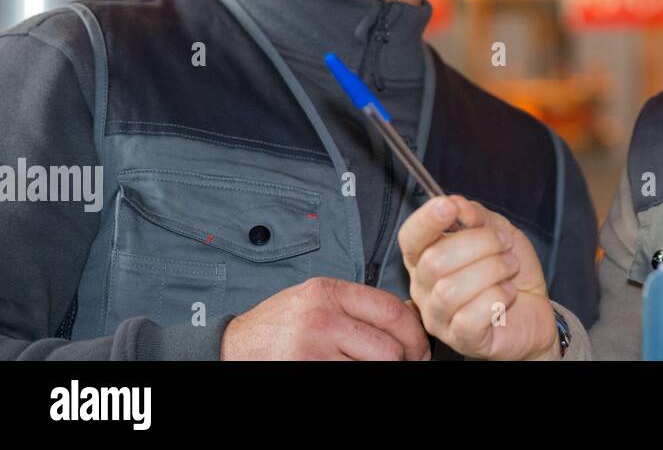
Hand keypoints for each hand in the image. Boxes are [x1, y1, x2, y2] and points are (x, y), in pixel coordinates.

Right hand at [220, 276, 430, 359]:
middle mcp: (321, 319)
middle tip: (403, 365)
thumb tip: (408, 318)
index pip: (393, 311)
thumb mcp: (317, 300)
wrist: (231, 348)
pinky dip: (358, 379)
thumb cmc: (279, 325)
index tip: (419, 349)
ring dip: (382, 373)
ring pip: (375, 370)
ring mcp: (311, 351)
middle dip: (403, 362)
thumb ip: (358, 305)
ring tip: (374, 369)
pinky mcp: (304, 373)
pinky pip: (350, 381)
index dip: (415, 335)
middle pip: (389, 349)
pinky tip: (351, 373)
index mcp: (329, 292)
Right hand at [399, 194, 560, 359]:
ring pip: (450, 289)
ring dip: (492, 270)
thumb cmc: (511, 272)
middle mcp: (424, 289)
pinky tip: (507, 294)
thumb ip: (477, 216)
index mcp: (426, 258)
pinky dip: (497, 298)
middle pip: (434, 260)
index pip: (410, 238)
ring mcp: (439, 318)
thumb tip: (458, 205)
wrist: (535, 310)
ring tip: (509, 268)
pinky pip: (470, 317)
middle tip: (504, 245)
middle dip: (480, 243)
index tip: (450, 206)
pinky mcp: (462, 340)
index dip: (425, 220)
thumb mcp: (498, 231)